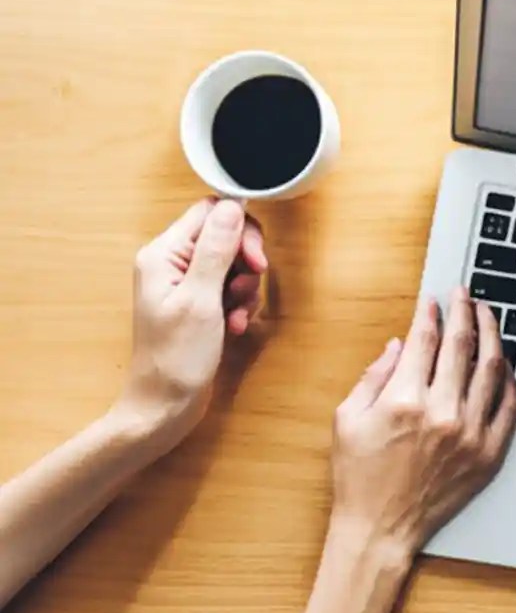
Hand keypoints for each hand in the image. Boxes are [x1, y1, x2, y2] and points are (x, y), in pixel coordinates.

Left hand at [115, 198, 267, 444]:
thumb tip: (233, 206)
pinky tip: (235, 326)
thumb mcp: (200, 300)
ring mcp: (183, 284)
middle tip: (246, 290)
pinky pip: (228, 287)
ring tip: (236, 316)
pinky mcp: (196, 303)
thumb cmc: (176, 358)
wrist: (164, 406)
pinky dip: (238, 304)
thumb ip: (216, 250)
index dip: (240, 230)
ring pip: (231, 263)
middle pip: (224, 236)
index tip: (255, 261)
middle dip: (245, 262)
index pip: (210, 213)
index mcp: (163, 255)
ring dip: (244, 288)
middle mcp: (170, 263)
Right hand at [328, 287, 515, 561]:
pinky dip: (509, 379)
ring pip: (492, 369)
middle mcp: (442, 413)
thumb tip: (401, 344)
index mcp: (404, 400)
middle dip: (465, 311)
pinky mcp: (489, 453)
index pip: (426, 339)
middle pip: (462, 345)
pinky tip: (503, 364)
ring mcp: (470, 433)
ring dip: (492, 336)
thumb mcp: (348, 418)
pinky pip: (510, 406)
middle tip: (466, 295)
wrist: (381, 529)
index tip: (434, 300)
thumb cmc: (359, 476)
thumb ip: (374, 375)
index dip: (431, 313)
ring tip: (488, 317)